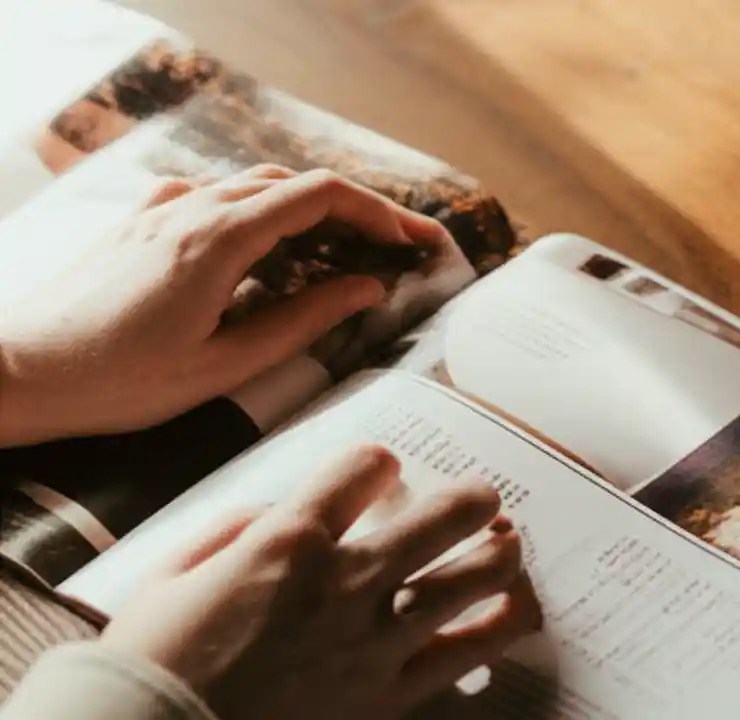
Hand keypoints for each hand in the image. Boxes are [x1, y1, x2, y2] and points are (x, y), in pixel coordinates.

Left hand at [0, 165, 447, 446]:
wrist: (21, 373)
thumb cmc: (117, 381)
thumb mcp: (226, 365)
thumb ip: (304, 320)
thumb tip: (367, 290)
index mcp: (218, 238)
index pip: (320, 194)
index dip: (379, 214)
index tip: (413, 244)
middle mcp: (193, 207)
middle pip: (297, 184)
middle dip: (357, 211)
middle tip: (400, 249)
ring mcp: (166, 207)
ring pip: (259, 185)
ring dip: (313, 211)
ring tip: (347, 253)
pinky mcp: (146, 219)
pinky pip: (221, 196)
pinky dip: (265, 212)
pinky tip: (271, 251)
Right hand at [102, 444, 540, 719]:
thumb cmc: (151, 662)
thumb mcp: (175, 572)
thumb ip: (239, 527)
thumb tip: (284, 511)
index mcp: (291, 540)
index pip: (365, 468)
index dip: (377, 463)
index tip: (379, 472)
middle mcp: (347, 581)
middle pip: (443, 516)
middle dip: (472, 499)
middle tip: (481, 498)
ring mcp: (376, 640)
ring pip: (472, 579)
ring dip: (501, 552)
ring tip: (509, 543)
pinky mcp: (389, 695)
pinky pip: (467, 655)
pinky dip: (500, 627)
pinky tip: (519, 609)